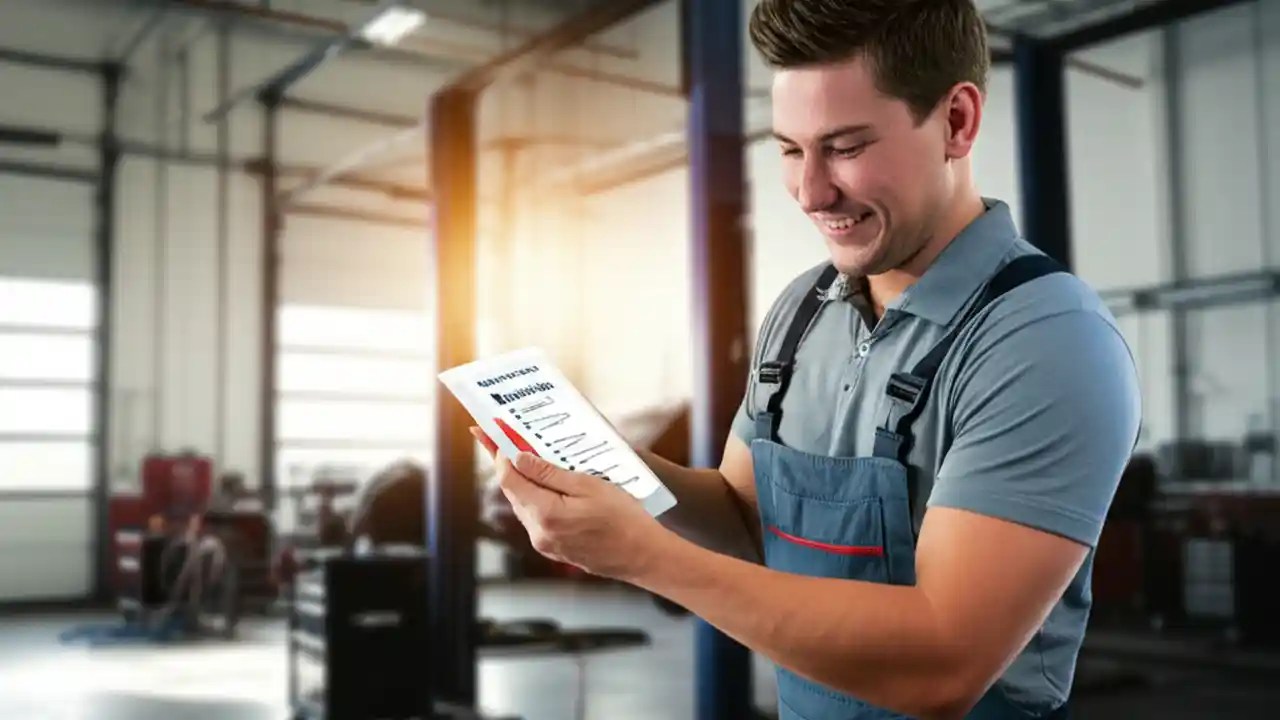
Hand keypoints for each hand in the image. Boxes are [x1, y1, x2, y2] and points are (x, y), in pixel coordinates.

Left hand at [469, 427, 666, 581]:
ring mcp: (546, 545)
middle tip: (508, 442)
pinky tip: (549, 487)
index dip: (500, 456)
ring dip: (526, 484)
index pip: (509, 480)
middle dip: (511, 467)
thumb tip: (519, 459)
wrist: (643, 555)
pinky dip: (538, 500)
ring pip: (525, 507)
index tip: (496, 436)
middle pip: (514, 493)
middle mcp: (539, 533)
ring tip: (532, 461)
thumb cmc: (623, 518)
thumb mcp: (588, 485)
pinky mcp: (555, 550)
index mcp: (545, 514)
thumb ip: (550, 473)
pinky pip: (537, 520)